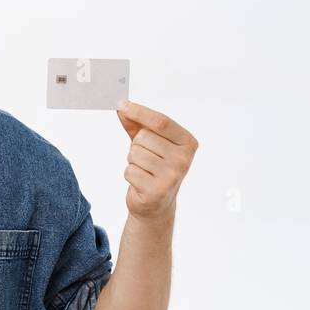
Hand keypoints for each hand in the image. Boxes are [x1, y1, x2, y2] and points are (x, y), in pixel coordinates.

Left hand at [115, 99, 197, 221]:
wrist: (156, 204)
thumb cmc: (154, 168)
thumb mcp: (149, 143)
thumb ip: (137, 125)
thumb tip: (122, 107)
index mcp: (187, 143)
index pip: (161, 122)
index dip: (139, 112)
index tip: (122, 105)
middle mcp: (183, 159)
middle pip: (144, 138)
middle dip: (136, 146)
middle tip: (146, 159)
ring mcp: (172, 176)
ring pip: (134, 154)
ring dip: (133, 161)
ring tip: (144, 171)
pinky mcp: (157, 190)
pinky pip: (130, 171)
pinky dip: (130, 175)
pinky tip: (141, 182)